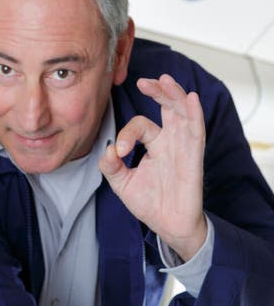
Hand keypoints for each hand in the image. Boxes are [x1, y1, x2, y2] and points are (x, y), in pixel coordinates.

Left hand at [98, 74, 206, 261]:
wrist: (168, 225)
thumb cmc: (149, 204)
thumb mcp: (122, 184)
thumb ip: (111, 166)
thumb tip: (107, 149)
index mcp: (154, 144)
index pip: (140, 125)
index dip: (127, 135)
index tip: (119, 153)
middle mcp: (170, 140)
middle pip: (167, 106)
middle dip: (158, 91)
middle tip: (143, 82)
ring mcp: (183, 146)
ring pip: (182, 112)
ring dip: (174, 94)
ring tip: (165, 81)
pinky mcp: (194, 156)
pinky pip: (197, 130)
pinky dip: (194, 114)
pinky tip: (190, 99)